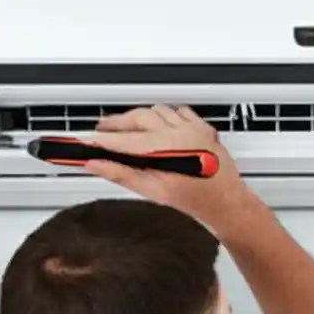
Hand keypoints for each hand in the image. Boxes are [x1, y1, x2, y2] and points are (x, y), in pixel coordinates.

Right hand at [86, 106, 261, 234]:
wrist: (226, 202)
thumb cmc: (196, 200)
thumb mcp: (154, 191)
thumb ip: (123, 175)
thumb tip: (97, 165)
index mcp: (167, 148)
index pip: (125, 140)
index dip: (103, 141)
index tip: (88, 143)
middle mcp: (181, 133)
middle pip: (140, 117)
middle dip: (118, 123)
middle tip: (101, 131)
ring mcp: (193, 128)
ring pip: (157, 111)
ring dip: (139, 118)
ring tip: (125, 129)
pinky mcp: (202, 127)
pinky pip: (178, 112)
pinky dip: (163, 116)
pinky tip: (157, 126)